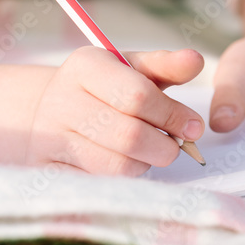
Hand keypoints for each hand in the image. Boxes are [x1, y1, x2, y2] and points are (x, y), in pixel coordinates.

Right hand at [26, 47, 204, 174]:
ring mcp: (51, 138)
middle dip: (165, 146)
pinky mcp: (49, 169)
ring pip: (119, 165)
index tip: (193, 126)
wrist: (52, 112)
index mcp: (85, 66)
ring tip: (147, 150)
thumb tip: (195, 61)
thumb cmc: (106, 89)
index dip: (173, 115)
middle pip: (130, 136)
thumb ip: (167, 66)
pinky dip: (123, 176)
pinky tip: (123, 161)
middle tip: (175, 146)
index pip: (138, 96)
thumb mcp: (134, 70)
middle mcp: (62, 100)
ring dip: (145, 162)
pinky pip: (102, 183)